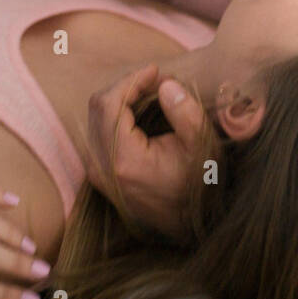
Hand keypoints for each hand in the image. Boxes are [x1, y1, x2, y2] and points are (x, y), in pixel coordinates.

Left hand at [83, 63, 207, 239]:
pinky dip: (115, 115)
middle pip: (98, 108)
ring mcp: (98, 174)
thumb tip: (165, 84)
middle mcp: (102, 168)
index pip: (110, 104)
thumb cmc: (202, 186)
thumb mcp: (202, 147)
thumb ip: (185, 112)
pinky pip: (98, 133)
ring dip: (119, 99)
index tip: (156, 70)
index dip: (132, 80)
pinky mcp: (101, 176)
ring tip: (149, 92)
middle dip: (125, 86)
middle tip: (155, 79)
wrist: (194, 227)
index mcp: (124, 159)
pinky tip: (140, 111)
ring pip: (95, 119)